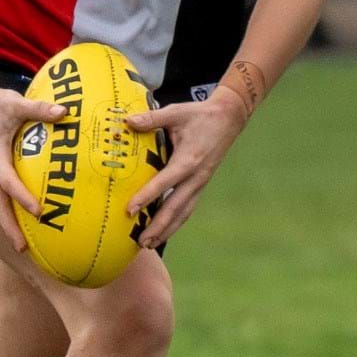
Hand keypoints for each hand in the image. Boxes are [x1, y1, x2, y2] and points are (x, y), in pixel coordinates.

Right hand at [0, 87, 65, 254]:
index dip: (22, 197)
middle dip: (9, 227)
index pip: (8, 182)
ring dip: (10, 226)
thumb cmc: (0, 105)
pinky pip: (6, 198)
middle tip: (23, 248)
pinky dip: (15, 213)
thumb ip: (40, 108)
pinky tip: (31, 225)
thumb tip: (65, 113)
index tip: (38, 211)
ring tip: (25, 248)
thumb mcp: (17, 103)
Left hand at [124, 91, 246, 248]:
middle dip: (158, 226)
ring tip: (148, 244)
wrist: (228, 119)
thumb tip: (128, 121)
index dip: (146, 197)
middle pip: (175, 207)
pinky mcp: (200, 185)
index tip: (130, 210)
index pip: (164, 183)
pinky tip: (163, 232)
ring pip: (183, 212)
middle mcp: (196, 177)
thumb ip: (151, 118)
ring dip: (166, 230)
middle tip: (140, 242)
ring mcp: (200, 183)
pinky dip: (175, 222)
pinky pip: (187, 208)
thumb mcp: (175, 112)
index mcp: (188, 160)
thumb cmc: (199, 115)